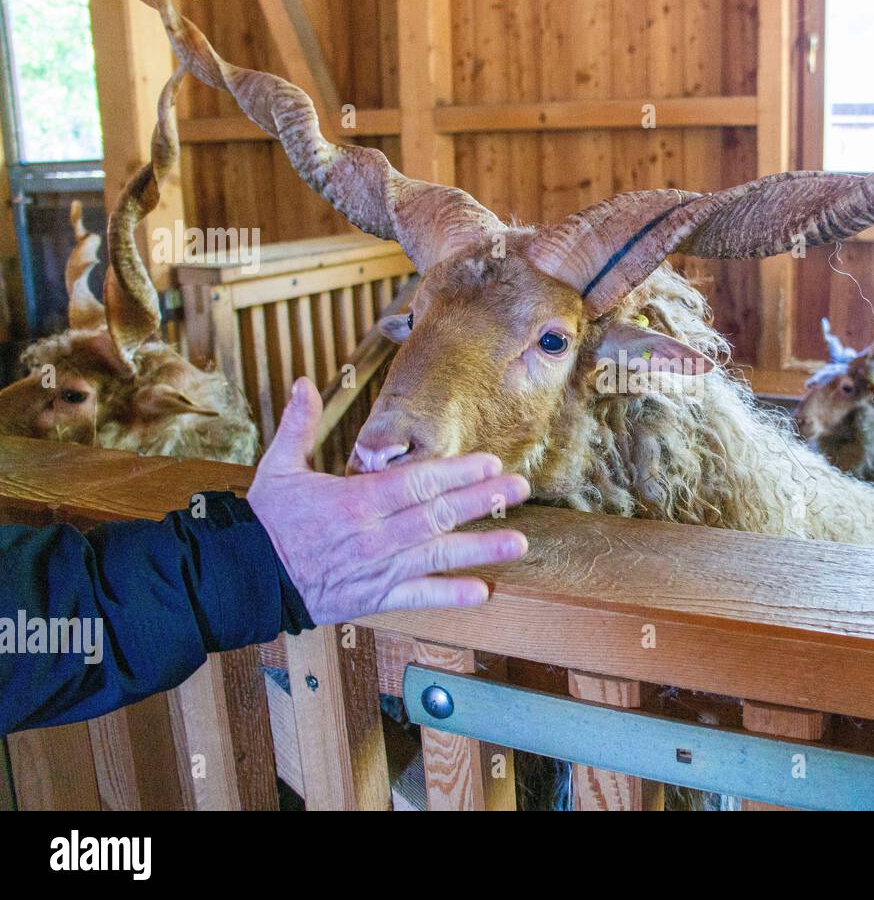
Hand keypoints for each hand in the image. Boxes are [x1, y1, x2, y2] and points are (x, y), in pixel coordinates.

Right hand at [247, 378, 528, 623]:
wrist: (245, 577)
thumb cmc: (266, 522)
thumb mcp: (278, 467)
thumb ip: (298, 425)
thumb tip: (303, 383)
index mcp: (355, 500)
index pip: (416, 482)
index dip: (456, 472)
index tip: (489, 462)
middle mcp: (374, 535)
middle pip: (438, 514)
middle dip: (483, 500)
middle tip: (521, 488)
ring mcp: (378, 568)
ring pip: (438, 556)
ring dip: (481, 548)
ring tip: (519, 543)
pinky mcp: (375, 596)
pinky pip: (419, 596)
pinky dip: (450, 596)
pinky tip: (482, 592)